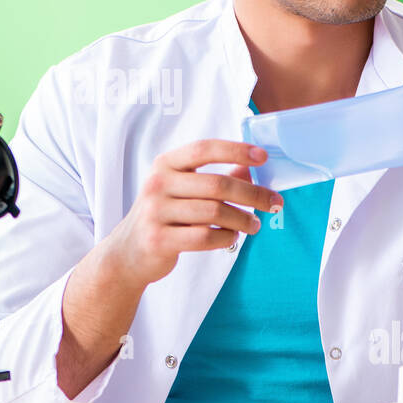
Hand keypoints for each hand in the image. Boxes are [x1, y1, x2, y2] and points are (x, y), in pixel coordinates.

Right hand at [100, 139, 283, 289]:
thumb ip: (213, 177)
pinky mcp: (159, 239)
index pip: (204, 149)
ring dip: (243, 219)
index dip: (235, 150)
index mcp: (165, 164)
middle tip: (274, 202)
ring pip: (214, 213)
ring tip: (255, 225)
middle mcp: (158, 184)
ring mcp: (156, 212)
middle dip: (253, 194)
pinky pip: (205, 237)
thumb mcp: (181, 190)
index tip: (263, 157)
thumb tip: (250, 168)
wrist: (128, 253)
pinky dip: (226, 237)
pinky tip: (232, 237)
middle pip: (217, 185)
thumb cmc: (163, 216)